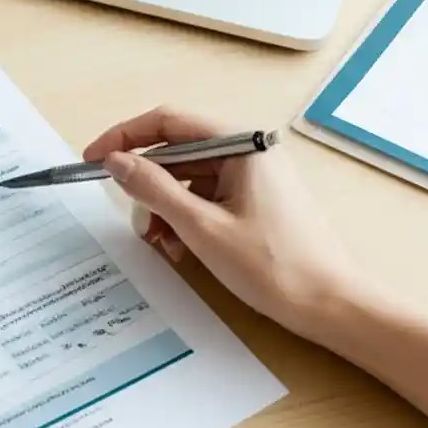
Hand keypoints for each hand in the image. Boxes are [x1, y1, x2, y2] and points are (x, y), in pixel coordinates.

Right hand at [83, 107, 361, 341]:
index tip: (93, 161)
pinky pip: (208, 198)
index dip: (124, 138)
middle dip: (148, 187)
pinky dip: (188, 220)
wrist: (334, 306)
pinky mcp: (258, 200)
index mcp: (241, 144)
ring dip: (167, 209)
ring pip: (189, 180)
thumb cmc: (276, 267)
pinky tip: (183, 249)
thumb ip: (154, 188)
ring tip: (164, 245)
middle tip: (135, 222)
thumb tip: (116, 161)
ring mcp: (255, 176)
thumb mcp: (202, 227)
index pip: (167, 122)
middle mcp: (249, 150)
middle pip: (177, 153)